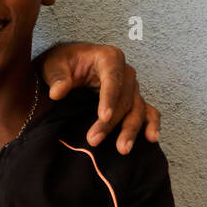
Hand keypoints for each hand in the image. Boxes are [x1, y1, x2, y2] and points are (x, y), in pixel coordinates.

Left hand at [37, 42, 160, 152]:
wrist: (70, 63)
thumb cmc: (64, 62)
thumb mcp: (55, 66)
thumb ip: (58, 78)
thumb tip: (57, 92)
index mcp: (109, 58)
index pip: (112, 79)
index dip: (109, 99)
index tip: (103, 117)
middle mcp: (125, 71)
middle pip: (124, 99)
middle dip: (111, 122)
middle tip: (94, 140)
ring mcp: (132, 86)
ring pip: (136, 108)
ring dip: (130, 129)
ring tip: (122, 149)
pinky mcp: (133, 99)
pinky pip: (148, 111)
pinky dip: (151, 124)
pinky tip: (150, 138)